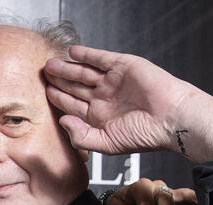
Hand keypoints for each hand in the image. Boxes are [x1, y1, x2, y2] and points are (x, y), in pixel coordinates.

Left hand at [43, 44, 203, 155]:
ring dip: (67, 67)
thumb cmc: (144, 135)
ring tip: (51, 64)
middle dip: (59, 80)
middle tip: (43, 74)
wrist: (169, 120)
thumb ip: (81, 136)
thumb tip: (63, 122)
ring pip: (84, 72)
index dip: (58, 99)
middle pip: (75, 87)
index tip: (45, 93)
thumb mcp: (106, 144)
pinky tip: (72, 52)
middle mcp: (104, 98)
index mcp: (99, 116)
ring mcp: (113, 81)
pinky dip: (86, 55)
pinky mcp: (123, 66)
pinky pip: (100, 58)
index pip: (72, 105)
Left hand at [104, 178, 196, 204]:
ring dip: (188, 204)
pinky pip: (189, 199)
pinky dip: (196, 204)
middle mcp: (156, 187)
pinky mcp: (178, 199)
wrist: (125, 203)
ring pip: (181, 194)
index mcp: (140, 188)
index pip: (145, 198)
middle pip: (165, 195)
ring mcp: (169, 192)